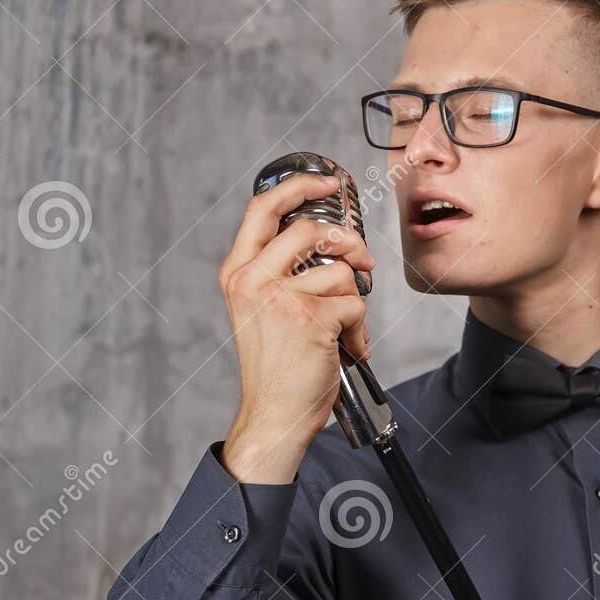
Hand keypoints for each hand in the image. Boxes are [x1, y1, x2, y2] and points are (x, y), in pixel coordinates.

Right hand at [218, 172, 375, 482]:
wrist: (273, 416)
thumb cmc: (275, 366)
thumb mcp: (261, 310)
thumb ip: (281, 273)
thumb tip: (333, 241)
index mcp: (237, 273)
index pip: (263, 209)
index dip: (299, 188)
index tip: (326, 182)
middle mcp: (252, 280)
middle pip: (312, 230)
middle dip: (348, 243)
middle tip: (362, 263)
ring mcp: (280, 298)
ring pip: (340, 272)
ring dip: (352, 303)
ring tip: (340, 332)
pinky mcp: (310, 319)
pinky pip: (354, 305)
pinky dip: (358, 330)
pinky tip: (345, 348)